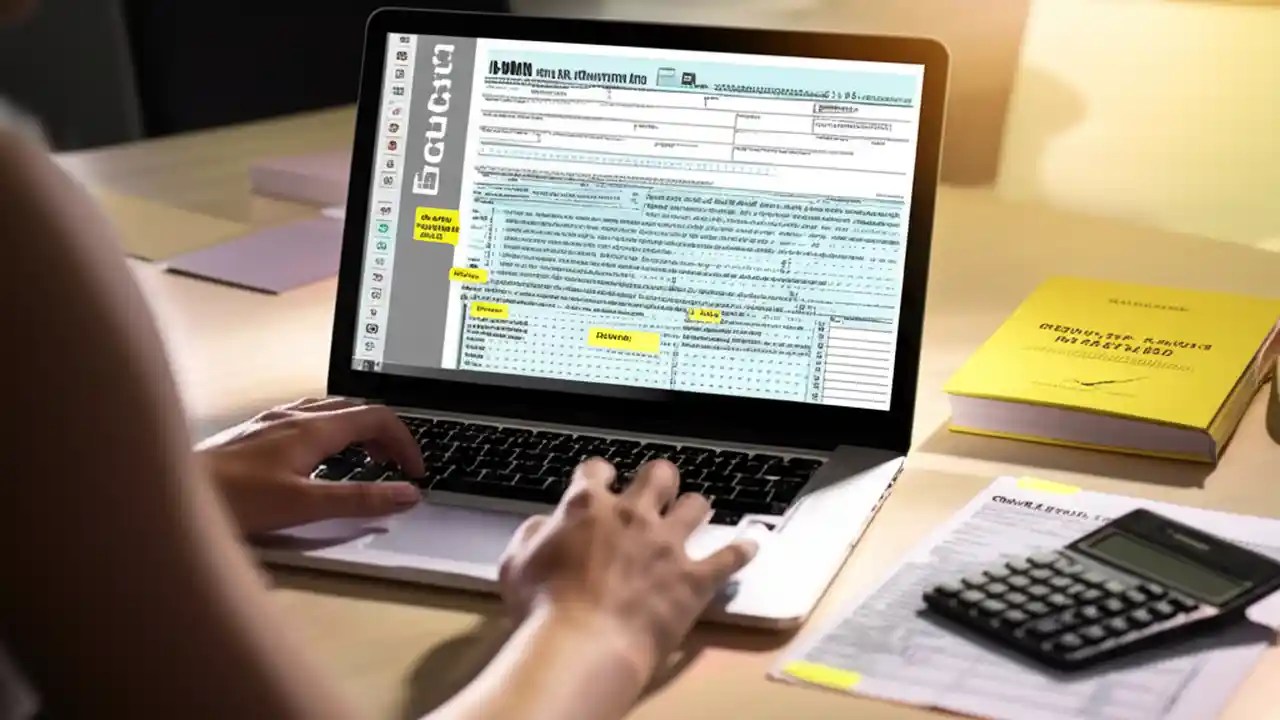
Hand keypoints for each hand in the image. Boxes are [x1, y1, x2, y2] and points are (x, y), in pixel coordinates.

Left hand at [195, 398, 425, 534]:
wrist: (167, 493)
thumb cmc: (231, 500)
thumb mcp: (304, 505)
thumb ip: (359, 500)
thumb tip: (406, 495)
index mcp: (311, 428)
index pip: (377, 416)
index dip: (405, 441)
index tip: (416, 472)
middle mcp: (293, 417)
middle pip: (356, 410)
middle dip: (386, 435)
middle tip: (398, 468)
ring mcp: (271, 422)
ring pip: (330, 412)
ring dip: (359, 431)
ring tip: (367, 460)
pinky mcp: (254, 434)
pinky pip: (306, 420)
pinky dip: (331, 434)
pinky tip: (318, 459)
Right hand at [497, 458, 756, 679]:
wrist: (582, 644)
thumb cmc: (542, 608)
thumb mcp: (515, 564)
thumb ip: (532, 535)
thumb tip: (544, 525)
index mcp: (587, 506)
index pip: (596, 470)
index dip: (599, 475)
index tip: (600, 482)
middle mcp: (632, 514)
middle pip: (658, 474)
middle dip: (658, 479)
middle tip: (656, 491)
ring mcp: (667, 544)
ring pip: (697, 505)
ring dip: (695, 509)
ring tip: (694, 515)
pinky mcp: (694, 577)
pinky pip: (729, 556)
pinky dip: (741, 551)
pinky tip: (749, 546)